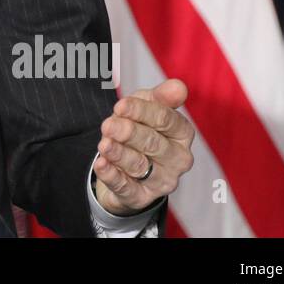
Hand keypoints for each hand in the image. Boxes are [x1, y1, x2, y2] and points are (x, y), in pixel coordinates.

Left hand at [93, 78, 194, 215]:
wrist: (126, 164)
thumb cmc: (141, 128)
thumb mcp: (148, 107)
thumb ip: (161, 96)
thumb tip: (179, 87)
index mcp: (182, 133)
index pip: (165, 120)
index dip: (142, 112)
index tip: (120, 106)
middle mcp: (178, 159)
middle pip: (153, 143)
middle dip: (129, 132)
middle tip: (108, 125)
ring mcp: (162, 181)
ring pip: (139, 165)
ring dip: (120, 154)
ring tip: (103, 144)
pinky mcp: (141, 197)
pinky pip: (126, 187)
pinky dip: (112, 175)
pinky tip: (101, 164)